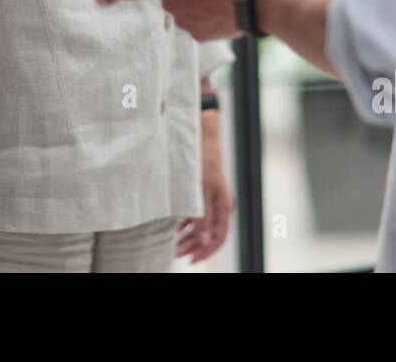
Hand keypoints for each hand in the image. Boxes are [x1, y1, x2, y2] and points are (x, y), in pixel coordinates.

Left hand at [176, 109, 231, 262]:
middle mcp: (218, 203)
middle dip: (193, 246)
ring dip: (187, 237)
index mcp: (223, 204)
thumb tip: (204, 241)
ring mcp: (208, 198)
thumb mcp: (200, 191)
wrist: (198, 135)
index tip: (192, 261)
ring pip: (200, 225)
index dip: (206, 251)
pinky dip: (184, 224)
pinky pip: (194, 214)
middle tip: (175, 255)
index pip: (219, 236)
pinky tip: (173, 230)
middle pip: (208, 233)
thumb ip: (202, 217)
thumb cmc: (201, 160)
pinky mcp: (199, 192)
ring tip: (172, 245)